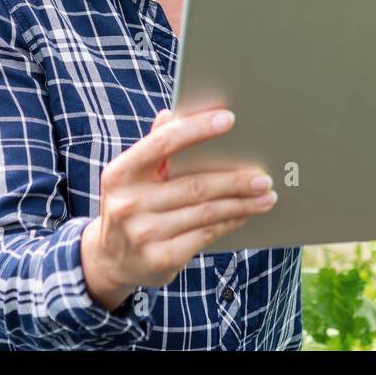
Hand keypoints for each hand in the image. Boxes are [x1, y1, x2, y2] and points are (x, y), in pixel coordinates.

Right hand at [81, 107, 277, 310]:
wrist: (109, 260)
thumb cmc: (132, 204)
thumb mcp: (132, 175)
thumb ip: (154, 145)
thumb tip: (171, 114)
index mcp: (121, 173)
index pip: (163, 143)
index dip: (197, 129)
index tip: (230, 118)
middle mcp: (129, 203)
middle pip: (195, 185)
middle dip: (235, 179)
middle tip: (263, 175)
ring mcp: (144, 234)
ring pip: (206, 212)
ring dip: (242, 203)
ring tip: (266, 195)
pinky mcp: (161, 259)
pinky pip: (206, 235)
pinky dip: (231, 222)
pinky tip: (246, 214)